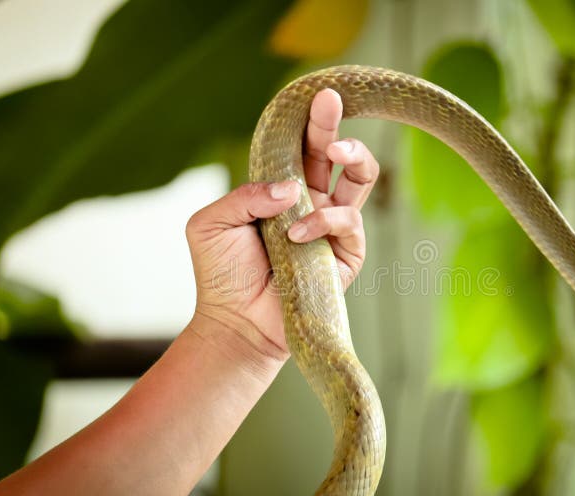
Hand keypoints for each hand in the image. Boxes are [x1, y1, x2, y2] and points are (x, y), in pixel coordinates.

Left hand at [185, 89, 379, 359]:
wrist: (236, 321)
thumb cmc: (222, 273)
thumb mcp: (212, 222)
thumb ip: (245, 193)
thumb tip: (291, 185)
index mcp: (282, 191)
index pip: (302, 149)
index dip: (310, 122)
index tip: (316, 95)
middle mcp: (313, 204)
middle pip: (336, 154)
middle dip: (334, 123)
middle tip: (329, 101)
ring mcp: (333, 229)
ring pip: (362, 180)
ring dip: (353, 156)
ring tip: (333, 150)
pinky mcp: (346, 255)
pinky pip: (348, 224)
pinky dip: (321, 222)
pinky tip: (294, 235)